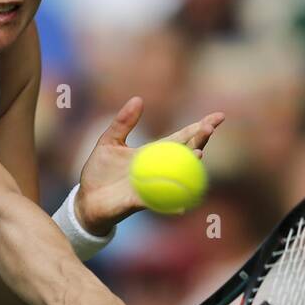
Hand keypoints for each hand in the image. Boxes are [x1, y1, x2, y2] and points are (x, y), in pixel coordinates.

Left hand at [73, 97, 225, 235]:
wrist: (87, 200)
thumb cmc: (99, 171)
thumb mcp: (109, 142)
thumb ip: (123, 122)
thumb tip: (138, 99)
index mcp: (153, 153)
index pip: (181, 137)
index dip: (199, 127)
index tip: (218, 116)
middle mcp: (159, 169)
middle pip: (186, 154)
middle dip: (200, 140)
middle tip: (209, 127)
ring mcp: (153, 186)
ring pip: (178, 177)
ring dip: (190, 167)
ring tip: (198, 154)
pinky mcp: (140, 202)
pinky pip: (159, 203)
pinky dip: (172, 205)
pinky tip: (182, 206)